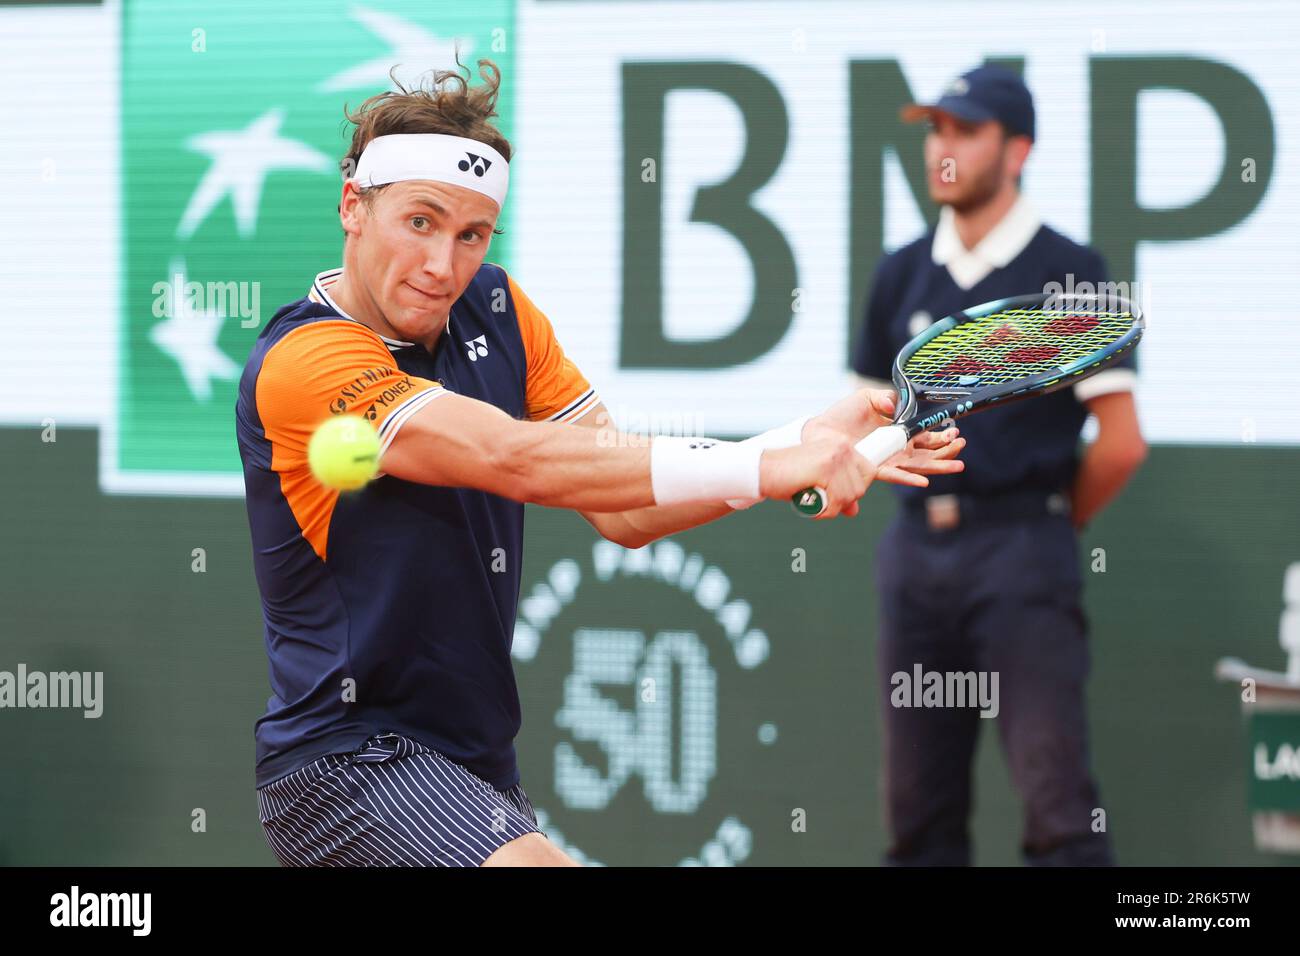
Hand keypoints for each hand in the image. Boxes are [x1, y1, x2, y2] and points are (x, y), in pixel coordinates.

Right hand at [758, 434, 875, 518]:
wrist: (762, 471)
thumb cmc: (788, 477)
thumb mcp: (818, 484)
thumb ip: (838, 492)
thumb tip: (854, 511)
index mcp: (842, 444)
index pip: (868, 471)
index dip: (853, 489)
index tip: (833, 492)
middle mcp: (842, 446)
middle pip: (861, 487)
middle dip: (843, 501)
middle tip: (820, 499)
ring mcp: (835, 456)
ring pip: (851, 496)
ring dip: (833, 507)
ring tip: (813, 500)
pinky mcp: (826, 468)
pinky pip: (838, 501)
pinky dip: (826, 511)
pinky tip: (811, 506)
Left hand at [805, 388, 965, 487]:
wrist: (821, 431)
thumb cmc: (842, 415)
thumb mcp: (866, 398)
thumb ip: (884, 398)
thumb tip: (895, 406)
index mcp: (896, 433)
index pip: (924, 436)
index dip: (940, 435)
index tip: (955, 431)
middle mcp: (894, 449)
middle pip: (926, 454)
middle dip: (945, 451)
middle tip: (961, 447)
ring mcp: (886, 460)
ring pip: (917, 467)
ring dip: (937, 466)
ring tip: (957, 465)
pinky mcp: (874, 469)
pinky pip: (896, 475)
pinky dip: (910, 479)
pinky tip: (924, 480)